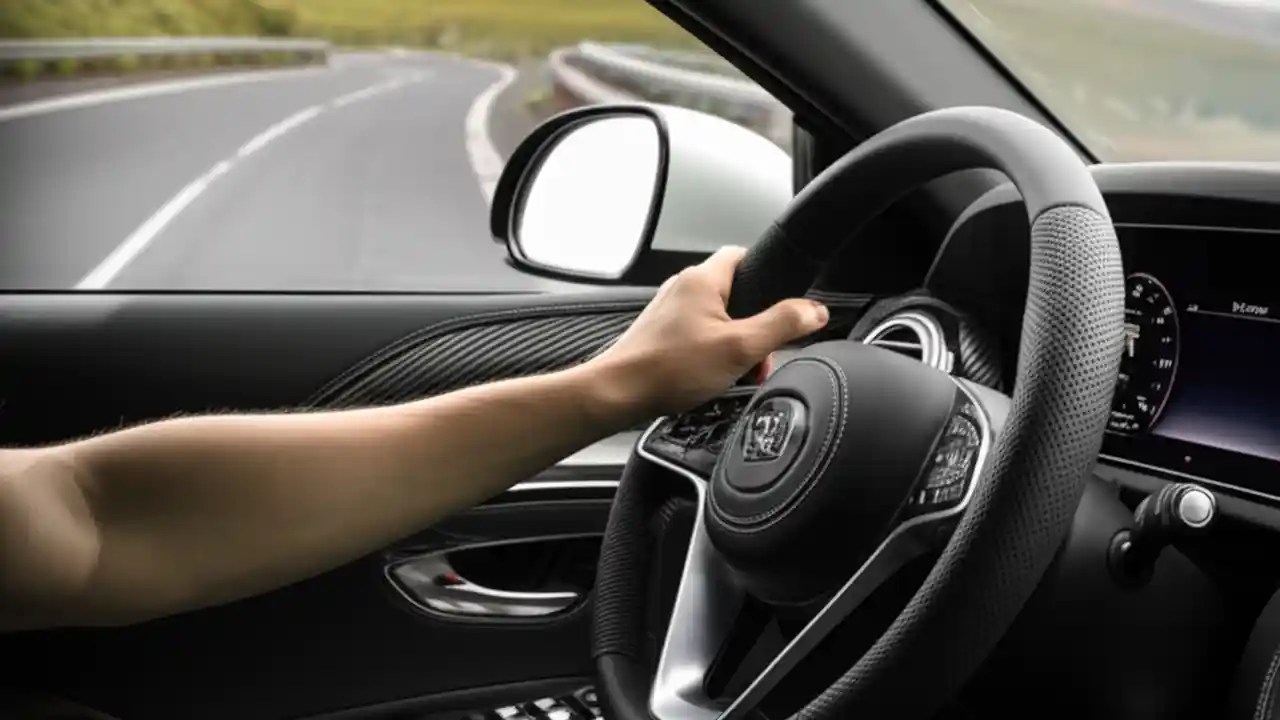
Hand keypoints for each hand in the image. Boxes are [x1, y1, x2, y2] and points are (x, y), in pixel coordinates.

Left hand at [586, 246, 828, 424]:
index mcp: (703, 279)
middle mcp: (683, 287)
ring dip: (735, 342)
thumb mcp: (740, 347)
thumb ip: (781, 325)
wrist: (618, 393)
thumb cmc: (668, 368)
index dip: (768, 275)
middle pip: (735, 292)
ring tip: (737, 371)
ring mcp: (669, 310)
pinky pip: (698, 334)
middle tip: (760, 354)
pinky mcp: (660, 333)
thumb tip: (814, 311)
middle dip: (755, 324)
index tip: (784, 300)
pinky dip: (712, 352)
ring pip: (717, 317)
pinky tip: (712, 377)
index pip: (744, 255)